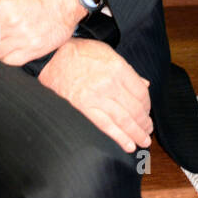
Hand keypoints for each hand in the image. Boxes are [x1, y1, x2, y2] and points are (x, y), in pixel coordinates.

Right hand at [38, 38, 151, 152]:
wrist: (50, 58)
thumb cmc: (79, 53)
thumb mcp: (106, 52)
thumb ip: (127, 70)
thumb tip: (145, 85)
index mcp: (118, 68)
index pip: (141, 92)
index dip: (147, 105)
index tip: (147, 111)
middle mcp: (109, 83)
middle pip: (135, 109)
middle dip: (144, 122)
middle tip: (148, 130)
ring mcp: (96, 97)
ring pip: (123, 120)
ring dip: (136, 133)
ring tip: (142, 141)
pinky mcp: (83, 108)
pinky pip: (106, 126)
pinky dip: (119, 138)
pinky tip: (128, 145)